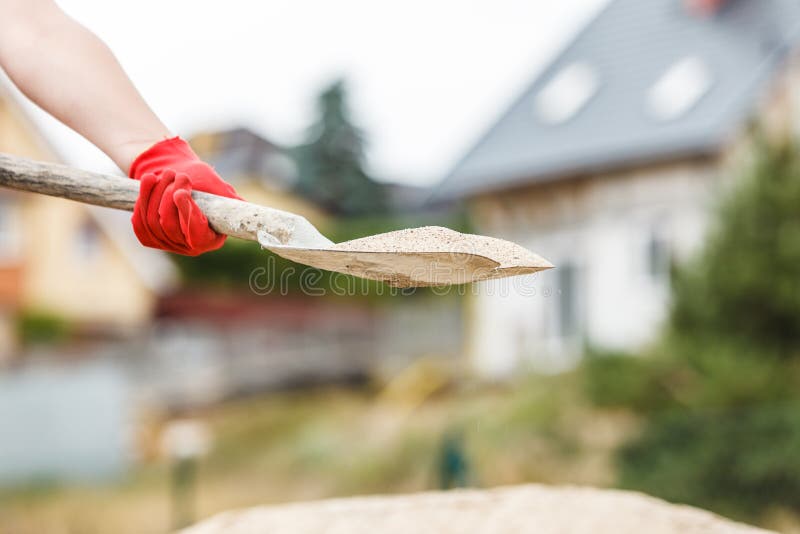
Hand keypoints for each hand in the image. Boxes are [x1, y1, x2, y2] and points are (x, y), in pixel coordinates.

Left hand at [129, 137, 241, 255]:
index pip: (197, 234)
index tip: (181, 192)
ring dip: (157, 193)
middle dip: (169, 197)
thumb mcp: (218, 188)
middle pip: (170, 227)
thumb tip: (244, 208)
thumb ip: (229, 200)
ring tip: (167, 173)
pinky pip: (140, 222)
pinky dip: (143, 198)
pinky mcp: (149, 237)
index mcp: (210, 239)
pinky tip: (150, 181)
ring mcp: (168, 244)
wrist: (178, 174)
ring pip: (153, 222)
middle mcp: (189, 247)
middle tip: (177, 175)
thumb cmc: (203, 182)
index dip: (187, 215)